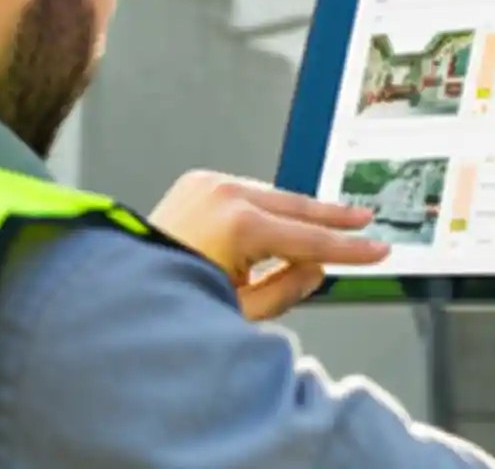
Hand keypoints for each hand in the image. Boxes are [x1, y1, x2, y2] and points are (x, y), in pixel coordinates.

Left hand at [149, 171, 389, 319]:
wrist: (115, 288)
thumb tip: (315, 268)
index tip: (378, 250)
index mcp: (239, 225)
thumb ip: (287, 289)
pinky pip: (247, 192)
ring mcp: (209, 183)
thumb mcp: (239, 311)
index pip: (310, 240)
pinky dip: (268, 206)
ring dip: (300, 212)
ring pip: (273, 196)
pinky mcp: (197, 182)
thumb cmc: (169, 303)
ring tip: (335, 221)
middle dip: (334, 216)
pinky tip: (286, 219)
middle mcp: (225, 194)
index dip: (349, 249)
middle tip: (365, 219)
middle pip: (297, 206)